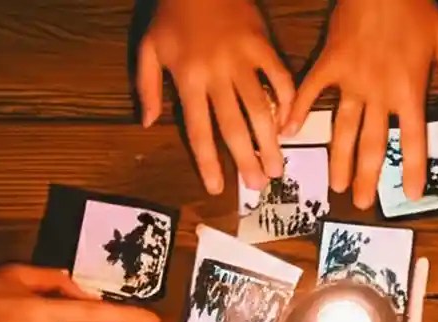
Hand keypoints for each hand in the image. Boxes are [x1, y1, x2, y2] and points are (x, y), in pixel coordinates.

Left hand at [138, 0, 293, 193]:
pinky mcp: (263, 45)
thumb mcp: (148, 47)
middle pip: (233, 127)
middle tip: (258, 187)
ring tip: (277, 168)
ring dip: (270, 142)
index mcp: (188, 79)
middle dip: (246, 160)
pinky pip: (281, 78)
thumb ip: (147, 86)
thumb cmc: (171, 13)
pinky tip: (290, 123)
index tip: (215, 187)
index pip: (198, 130)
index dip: (207, 161)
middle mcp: (217, 75)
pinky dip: (288, 102)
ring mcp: (243, 60)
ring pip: (260, 109)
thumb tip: (147, 123)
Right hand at [286, 0, 437, 208]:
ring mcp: (351, 81)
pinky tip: (285, 133)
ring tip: (336, 187)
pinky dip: (296, 111)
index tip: (409, 195)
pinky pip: (310, 92)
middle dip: (369, 177)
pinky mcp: (329, 64)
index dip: (412, 170)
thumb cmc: (416, 6)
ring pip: (343, 129)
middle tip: (363, 204)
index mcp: (409, 91)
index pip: (413, 140)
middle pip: (373, 144)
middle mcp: (379, 94)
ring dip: (339, 160)